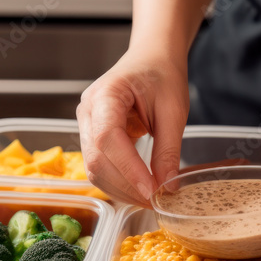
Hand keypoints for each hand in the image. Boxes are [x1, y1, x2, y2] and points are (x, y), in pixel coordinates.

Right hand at [77, 49, 189, 206]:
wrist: (152, 59)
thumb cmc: (162, 75)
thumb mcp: (173, 110)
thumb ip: (169, 149)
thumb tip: (168, 186)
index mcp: (106, 94)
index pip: (107, 139)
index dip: (128, 169)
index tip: (152, 190)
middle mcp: (88, 111)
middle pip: (97, 159)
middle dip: (126, 186)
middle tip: (156, 201)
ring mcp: (86, 125)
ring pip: (94, 169)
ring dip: (121, 190)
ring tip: (150, 199)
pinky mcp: (92, 138)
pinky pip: (100, 167)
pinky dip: (119, 183)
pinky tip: (139, 190)